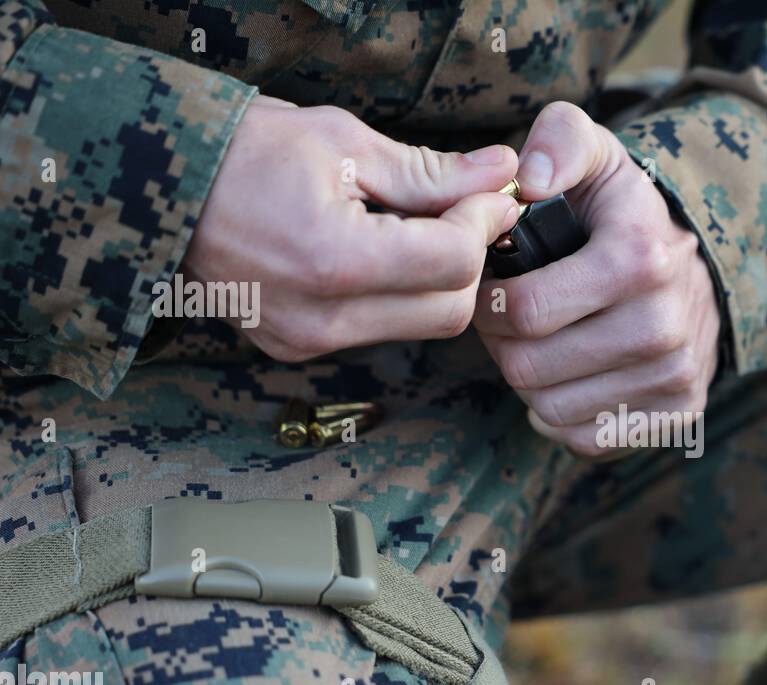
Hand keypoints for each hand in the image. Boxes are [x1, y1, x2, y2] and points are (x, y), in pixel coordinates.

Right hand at [183, 95, 521, 360]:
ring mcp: (307, 342)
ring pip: (420, 325)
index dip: (484, 223)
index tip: (491, 192)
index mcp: (334, 262)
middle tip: (462, 210)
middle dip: (470, 259)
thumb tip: (500, 173)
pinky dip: (399, 294)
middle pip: (450, 311)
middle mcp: (322, 319)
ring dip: (438, 280)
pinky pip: (379, 329)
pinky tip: (380, 251)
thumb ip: (430, 172)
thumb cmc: (243, 151)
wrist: (155, 186)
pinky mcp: (297, 348)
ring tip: (417, 225)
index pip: (453, 263)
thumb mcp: (342, 143)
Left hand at [472, 102, 720, 456]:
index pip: (522, 312)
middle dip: (503, 344)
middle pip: (529, 369)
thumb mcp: (596, 154)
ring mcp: (675, 376)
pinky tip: (570, 377)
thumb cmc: (623, 211)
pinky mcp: (680, 413)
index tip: (492, 287)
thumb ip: (557, 141)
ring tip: (542, 343)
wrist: (699, 263)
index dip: (487, 303)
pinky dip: (563, 416)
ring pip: (549, 410)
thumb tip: (532, 178)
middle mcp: (664, 326)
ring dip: (530, 381)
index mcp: (638, 261)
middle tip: (510, 319)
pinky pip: (586, 440)